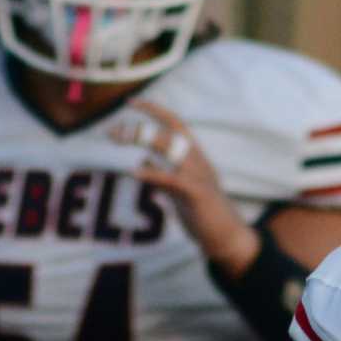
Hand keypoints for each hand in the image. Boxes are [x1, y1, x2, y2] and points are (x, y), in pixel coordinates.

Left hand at [111, 98, 257, 274]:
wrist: (228, 239)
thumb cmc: (205, 216)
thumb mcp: (180, 192)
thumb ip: (162, 175)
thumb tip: (143, 161)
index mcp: (195, 158)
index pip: (175, 124)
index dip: (154, 110)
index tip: (131, 101)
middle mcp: (198, 161)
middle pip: (167, 132)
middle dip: (138, 129)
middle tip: (112, 133)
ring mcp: (199, 176)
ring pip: (170, 146)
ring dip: (141, 139)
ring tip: (117, 138)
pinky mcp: (197, 193)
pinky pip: (171, 178)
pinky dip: (151, 173)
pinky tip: (133, 172)